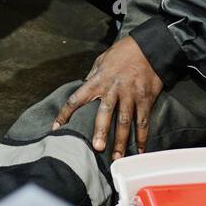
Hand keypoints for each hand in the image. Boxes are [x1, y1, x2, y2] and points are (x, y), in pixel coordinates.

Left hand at [51, 36, 163, 157]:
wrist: (149, 47)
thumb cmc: (123, 53)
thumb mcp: (102, 60)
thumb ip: (93, 75)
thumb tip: (84, 86)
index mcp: (99, 79)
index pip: (77, 97)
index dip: (66, 113)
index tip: (56, 127)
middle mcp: (114, 89)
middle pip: (106, 112)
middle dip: (101, 130)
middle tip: (97, 147)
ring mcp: (130, 95)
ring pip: (125, 121)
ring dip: (121, 141)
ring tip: (117, 157)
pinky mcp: (145, 99)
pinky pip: (143, 121)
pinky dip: (142, 138)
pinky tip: (139, 151)